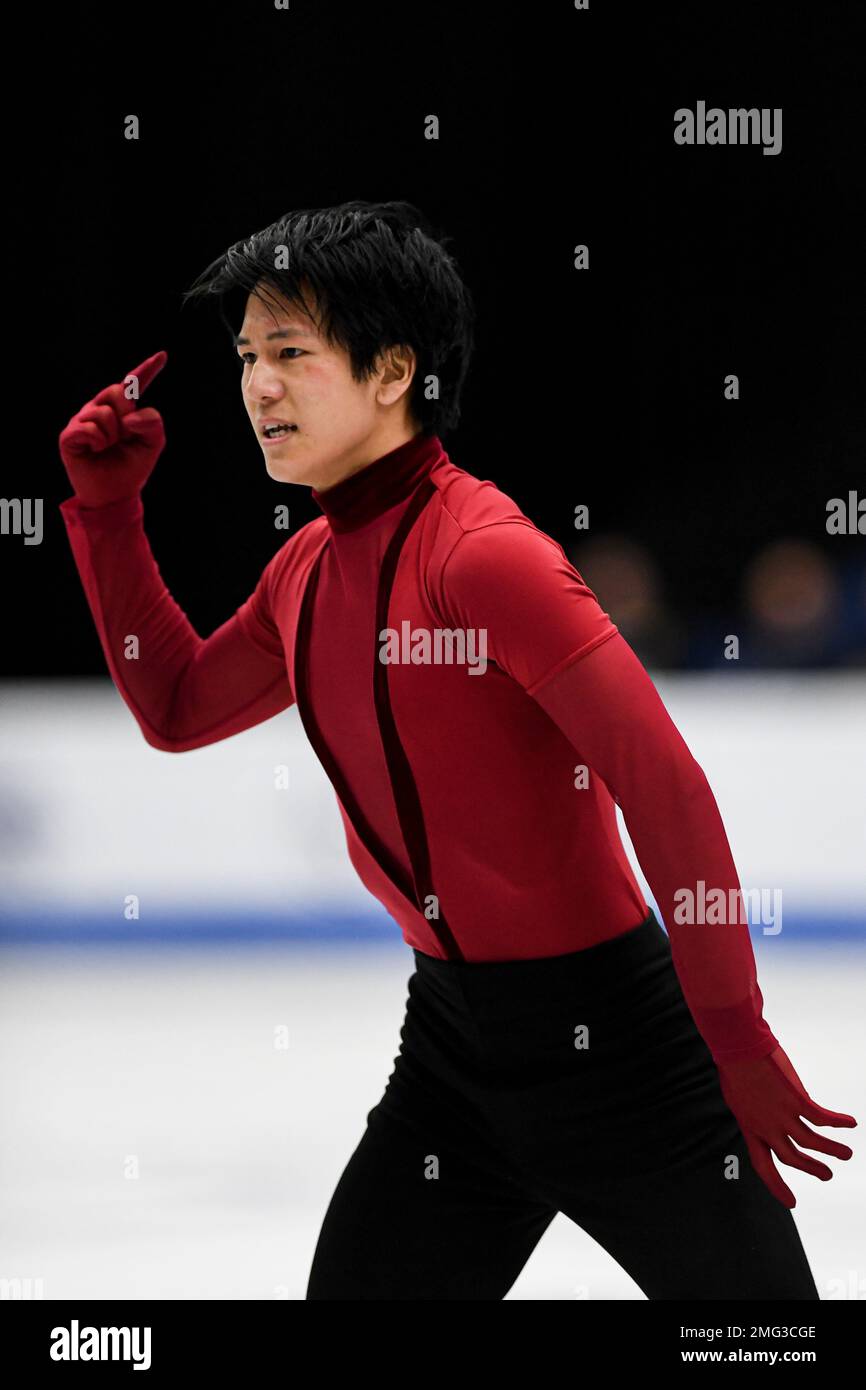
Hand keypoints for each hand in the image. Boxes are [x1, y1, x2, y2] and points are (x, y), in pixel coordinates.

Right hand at [59, 350, 167, 505]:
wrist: (114, 495)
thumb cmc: (131, 468)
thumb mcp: (152, 445)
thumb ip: (153, 424)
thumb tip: (128, 417)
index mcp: (123, 410)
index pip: (133, 384)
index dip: (147, 369)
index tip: (162, 356)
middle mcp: (100, 409)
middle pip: (116, 391)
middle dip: (125, 416)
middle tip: (122, 438)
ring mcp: (83, 420)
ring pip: (104, 412)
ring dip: (112, 436)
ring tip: (107, 448)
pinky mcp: (69, 434)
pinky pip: (89, 428)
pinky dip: (98, 442)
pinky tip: (95, 451)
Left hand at [717, 1043, 856, 1207]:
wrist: (736, 1046)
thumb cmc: (735, 1064)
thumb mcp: (739, 1095)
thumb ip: (758, 1109)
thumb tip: (781, 1111)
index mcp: (749, 1127)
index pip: (763, 1166)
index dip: (777, 1186)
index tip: (791, 1203)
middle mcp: (766, 1127)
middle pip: (791, 1158)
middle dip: (811, 1169)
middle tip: (827, 1176)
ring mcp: (781, 1115)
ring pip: (811, 1142)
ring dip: (831, 1150)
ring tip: (847, 1155)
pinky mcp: (795, 1099)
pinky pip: (821, 1117)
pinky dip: (838, 1121)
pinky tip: (851, 1122)